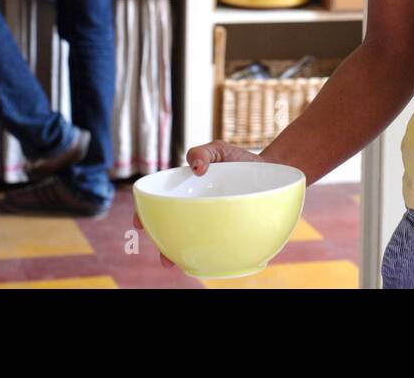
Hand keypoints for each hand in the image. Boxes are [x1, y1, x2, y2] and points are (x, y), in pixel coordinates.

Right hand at [131, 140, 262, 268]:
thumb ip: (203, 152)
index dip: (146, 215)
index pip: (161, 206)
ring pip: (193, 242)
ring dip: (184, 254)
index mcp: (188, 192)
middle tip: (164, 257)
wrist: (273, 170)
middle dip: (164, 245)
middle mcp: (198, 210)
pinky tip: (211, 258)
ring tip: (181, 263)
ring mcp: (214, 222)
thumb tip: (195, 168)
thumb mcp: (219, 149)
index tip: (139, 223)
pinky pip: (218, 245)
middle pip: (173, 230)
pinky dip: (211, 255)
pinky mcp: (231, 231)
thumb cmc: (240, 160)